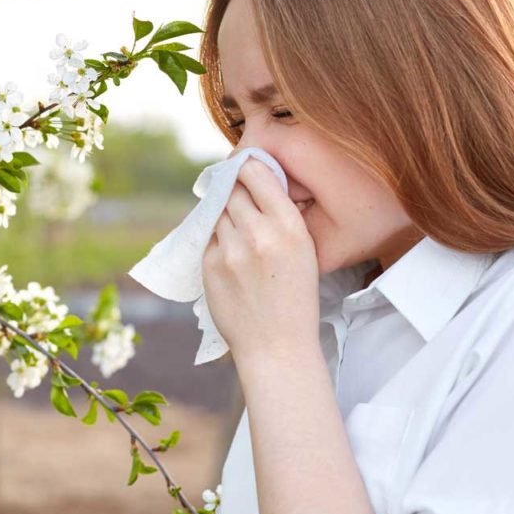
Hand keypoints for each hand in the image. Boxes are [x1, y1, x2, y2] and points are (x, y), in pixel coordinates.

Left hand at [201, 159, 320, 366]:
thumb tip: (256, 183)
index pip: (256, 173)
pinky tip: (231, 256)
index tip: (245, 168)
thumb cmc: (295, 298)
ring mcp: (231, 250)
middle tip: (239, 199)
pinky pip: (208, 237)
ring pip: (218, 212)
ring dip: (224, 215)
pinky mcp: (210, 265)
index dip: (247, 167)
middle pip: (233, 189)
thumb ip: (281, 216)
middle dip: (235, 191)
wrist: (276, 346)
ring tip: (239, 234)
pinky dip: (217, 240)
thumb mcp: (305, 250)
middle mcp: (258, 233)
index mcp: (289, 226)